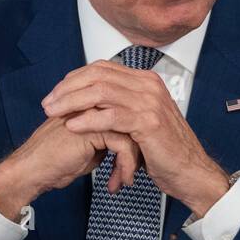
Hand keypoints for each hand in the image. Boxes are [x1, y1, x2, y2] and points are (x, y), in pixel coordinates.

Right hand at [0, 116, 142, 221]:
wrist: (32, 172)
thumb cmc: (57, 162)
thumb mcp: (92, 149)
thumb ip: (111, 139)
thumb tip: (133, 143)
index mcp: (93, 106)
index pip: (130, 115)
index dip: (138, 139)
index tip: (140, 162)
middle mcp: (93, 105)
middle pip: (134, 121)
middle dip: (140, 150)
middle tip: (140, 171)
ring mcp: (91, 113)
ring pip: (131, 132)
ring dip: (132, 161)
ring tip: (125, 179)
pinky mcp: (90, 128)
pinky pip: (122, 144)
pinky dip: (125, 166)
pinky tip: (119, 181)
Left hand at [41, 60, 230, 217]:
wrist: (190, 171)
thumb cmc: (165, 150)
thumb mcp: (143, 119)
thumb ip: (122, 105)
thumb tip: (91, 99)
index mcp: (147, 81)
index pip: (102, 68)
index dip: (75, 79)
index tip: (56, 93)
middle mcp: (149, 86)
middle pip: (98, 76)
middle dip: (67, 89)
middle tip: (48, 104)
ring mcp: (150, 103)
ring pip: (100, 92)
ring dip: (71, 102)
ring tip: (54, 113)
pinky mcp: (148, 123)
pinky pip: (110, 116)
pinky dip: (87, 120)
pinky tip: (72, 126)